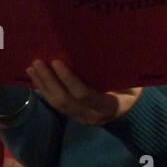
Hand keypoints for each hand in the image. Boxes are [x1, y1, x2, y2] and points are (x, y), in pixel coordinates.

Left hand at [25, 59, 140, 125]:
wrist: (135, 110)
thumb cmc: (133, 88)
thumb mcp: (130, 81)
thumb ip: (114, 72)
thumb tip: (98, 48)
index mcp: (110, 105)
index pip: (84, 94)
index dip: (68, 79)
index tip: (56, 62)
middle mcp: (93, 116)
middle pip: (65, 100)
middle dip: (49, 81)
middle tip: (38, 62)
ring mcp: (82, 119)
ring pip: (57, 105)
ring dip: (43, 85)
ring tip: (32, 69)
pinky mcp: (74, 117)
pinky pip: (57, 105)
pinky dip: (45, 91)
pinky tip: (37, 78)